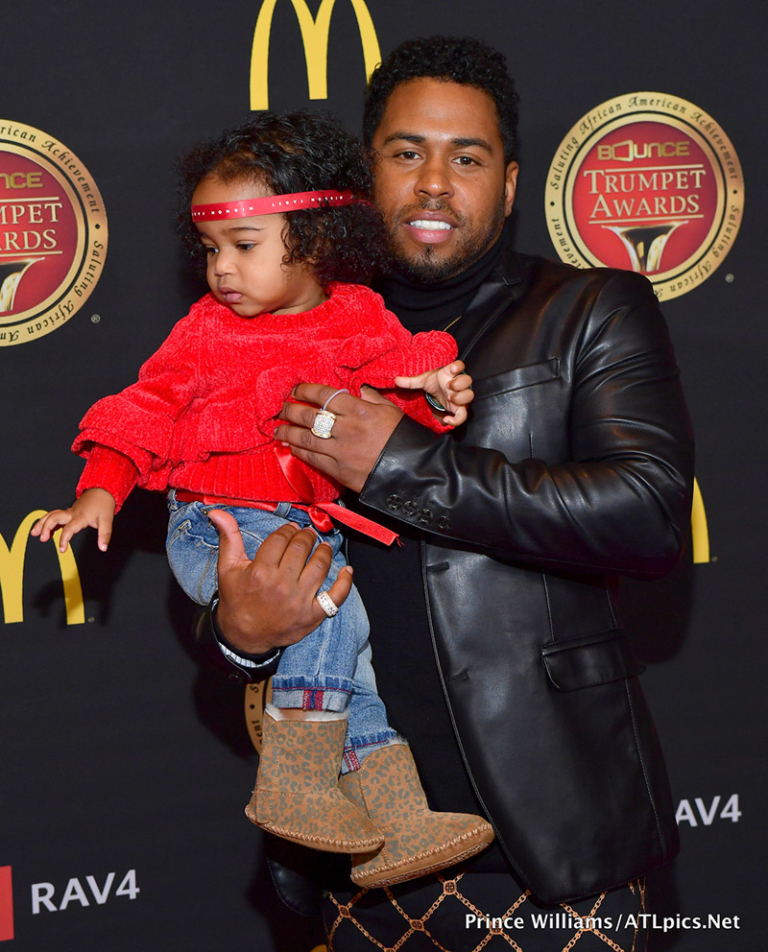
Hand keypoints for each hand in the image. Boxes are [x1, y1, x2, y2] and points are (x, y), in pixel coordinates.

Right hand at [31, 488, 115, 551]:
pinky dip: (47, 522)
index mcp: (80, 517)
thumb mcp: (107, 521)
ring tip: (34, 533)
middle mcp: (72, 513)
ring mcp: (69, 512)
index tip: (62, 549)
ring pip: (51, 515)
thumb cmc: (104, 505)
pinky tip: (43, 531)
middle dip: (46, 527)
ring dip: (42, 523)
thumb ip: (105, 535)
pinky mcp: (68, 512)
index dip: (64, 539)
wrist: (102, 491)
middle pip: (54, 518)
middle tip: (42, 538)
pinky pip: (54, 515)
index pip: (69, 528)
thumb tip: (103, 548)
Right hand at [209, 509, 352, 654]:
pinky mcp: (312, 615)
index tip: (291, 529)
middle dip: (306, 537)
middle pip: (301, 548)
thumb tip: (217, 512)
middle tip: (307, 535)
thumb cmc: (237, 600)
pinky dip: (345, 582)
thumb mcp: (228, 568)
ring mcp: (299, 601)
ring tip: (323, 547)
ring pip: (319, 566)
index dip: (288, 530)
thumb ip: (228, 538)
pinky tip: (346, 570)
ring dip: (324, 552)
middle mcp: (281, 585)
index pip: (281, 539)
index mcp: (260, 572)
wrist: (243, 636)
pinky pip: (336, 596)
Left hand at [274, 383, 403, 491]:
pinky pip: (312, 458)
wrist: (412, 472)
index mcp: (358, 409)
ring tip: (277, 429)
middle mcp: (346, 428)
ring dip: (287, 433)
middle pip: (309, 415)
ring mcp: (340, 450)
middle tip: (281, 408)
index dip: (305, 391)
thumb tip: (360, 390)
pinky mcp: (338, 470)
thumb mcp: (391, 411)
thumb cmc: (404, 439)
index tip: (295, 390)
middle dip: (290, 410)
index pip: (324, 395)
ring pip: (305, 438)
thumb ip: (372, 398)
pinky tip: (292, 447)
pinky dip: (299, 452)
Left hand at [395, 360, 473, 425]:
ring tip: (449, 398)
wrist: (437, 393)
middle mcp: (458, 384)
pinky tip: (447, 420)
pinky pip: (463, 415)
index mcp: (450, 373)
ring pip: (469, 395)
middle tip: (449, 386)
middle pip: (468, 380)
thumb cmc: (434, 383)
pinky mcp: (459, 408)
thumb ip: (410, 381)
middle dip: (459, 383)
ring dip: (460, 397)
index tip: (453, 369)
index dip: (459, 366)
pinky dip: (457, 419)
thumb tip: (396, 380)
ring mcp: (460, 396)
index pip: (460, 366)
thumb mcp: (422, 381)